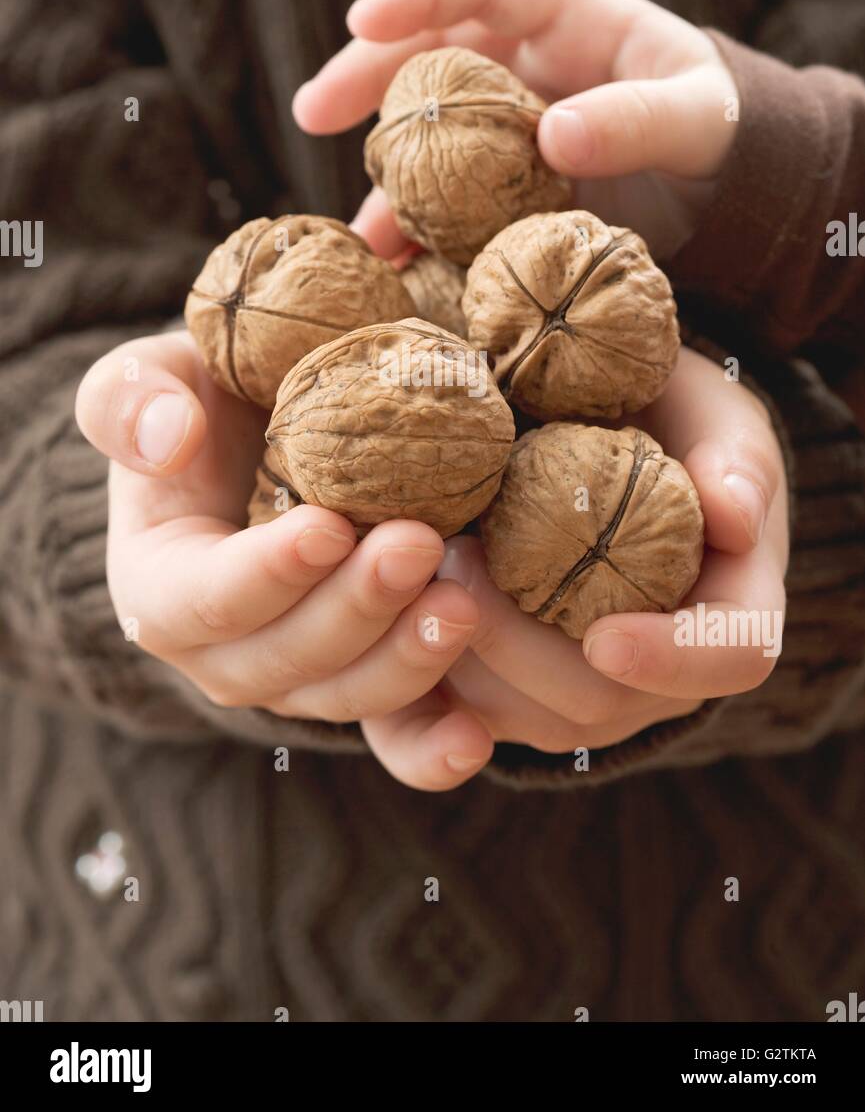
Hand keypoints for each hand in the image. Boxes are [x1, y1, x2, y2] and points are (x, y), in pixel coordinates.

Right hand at [75, 331, 493, 786]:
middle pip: (287, 657)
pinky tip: (475, 737)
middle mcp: (226, 654)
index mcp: (161, 587)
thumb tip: (166, 439)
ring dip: (405, 660)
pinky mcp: (365, 681)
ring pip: (348, 693)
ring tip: (461, 605)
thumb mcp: (153, 376)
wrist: (272, 433)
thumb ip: (130, 399)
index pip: (205, 599)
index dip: (265, 573)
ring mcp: (300, 678)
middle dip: (355, 609)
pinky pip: (394, 735)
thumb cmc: (207, 398)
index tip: (326, 527)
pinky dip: (431, 747)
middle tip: (417, 545)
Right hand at [293, 0, 737, 258]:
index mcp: (572, 17)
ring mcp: (512, 127)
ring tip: (354, 232)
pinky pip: (453, 200)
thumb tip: (553, 134)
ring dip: (387, 176)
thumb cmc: (724, 134)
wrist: (731, 193)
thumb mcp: (700, 122)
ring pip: (430, 135)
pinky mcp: (510, 186)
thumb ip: (637, 121)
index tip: (364, 18)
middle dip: (365, 75)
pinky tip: (397, 267)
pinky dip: (423, 231)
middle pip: (429, 50)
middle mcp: (528, 64)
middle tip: (313, 112)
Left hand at [362, 348, 787, 780]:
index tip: (605, 637)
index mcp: (728, 606)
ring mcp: (581, 690)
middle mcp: (658, 670)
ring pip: (524, 718)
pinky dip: (418, 684)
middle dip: (522, 648)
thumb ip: (734, 456)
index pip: (730, 657)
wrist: (596, 427)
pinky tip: (382, 615)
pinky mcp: (506, 690)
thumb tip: (734, 512)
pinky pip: (463, 718)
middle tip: (455, 566)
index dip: (673, 660)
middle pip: (602, 703)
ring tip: (410, 575)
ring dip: (460, 660)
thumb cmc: (667, 414)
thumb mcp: (713, 411)